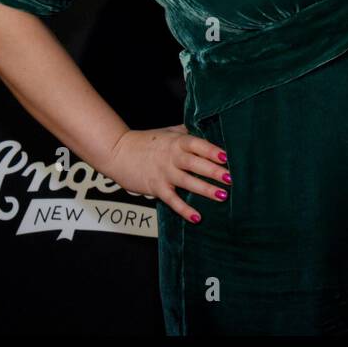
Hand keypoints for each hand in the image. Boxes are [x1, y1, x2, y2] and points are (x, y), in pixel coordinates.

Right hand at [104, 125, 229, 223]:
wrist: (117, 152)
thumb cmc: (144, 141)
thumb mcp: (167, 131)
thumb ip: (186, 132)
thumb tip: (206, 129)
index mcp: (176, 142)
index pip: (197, 144)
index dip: (211, 150)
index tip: (226, 156)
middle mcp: (171, 157)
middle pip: (195, 164)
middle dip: (213, 171)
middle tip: (230, 179)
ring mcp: (164, 173)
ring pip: (187, 182)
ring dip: (205, 190)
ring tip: (222, 196)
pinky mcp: (156, 188)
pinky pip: (172, 200)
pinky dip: (184, 209)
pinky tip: (196, 217)